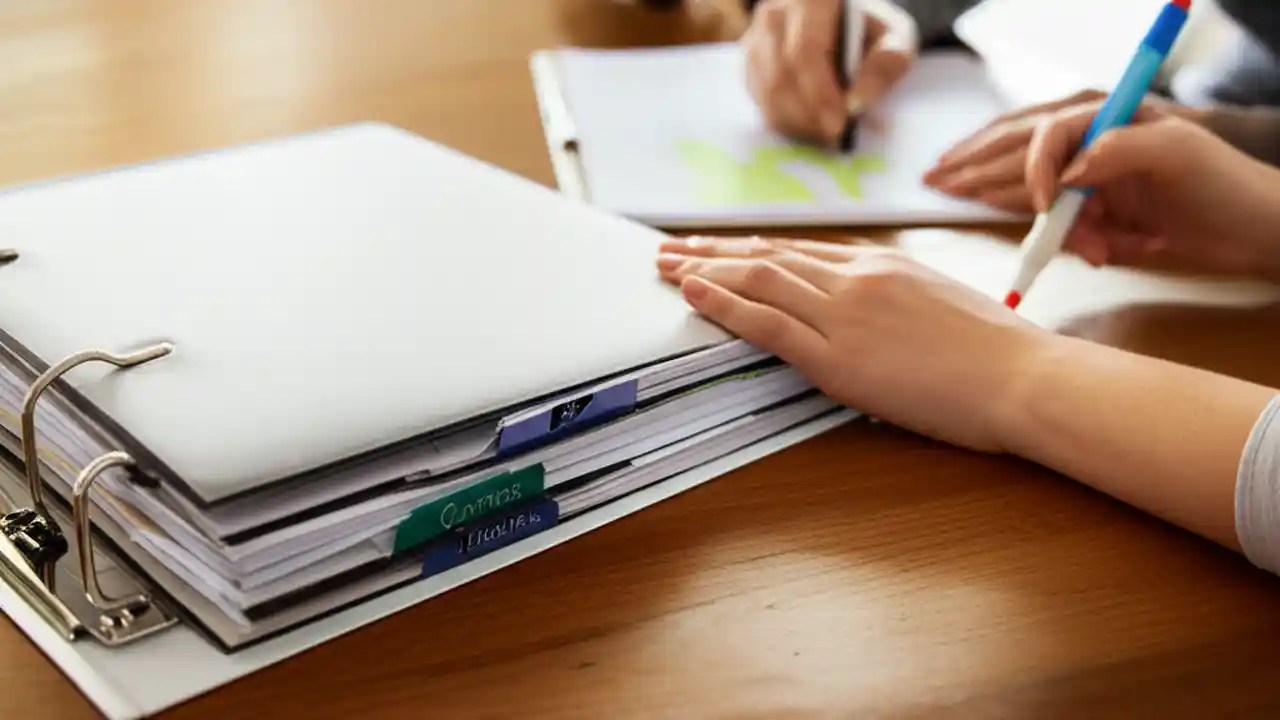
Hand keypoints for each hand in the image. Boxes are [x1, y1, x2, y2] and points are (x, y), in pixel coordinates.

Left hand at [655, 236, 1050, 452]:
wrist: (1024, 376)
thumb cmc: (996, 353)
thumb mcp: (941, 304)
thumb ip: (896, 299)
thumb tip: (870, 312)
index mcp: (883, 265)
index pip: (801, 251)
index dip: (752, 249)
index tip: (721, 248)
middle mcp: (857, 278)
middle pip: (769, 256)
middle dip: (713, 253)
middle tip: (669, 250)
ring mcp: (846, 314)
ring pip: (759, 280)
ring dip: (705, 270)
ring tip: (664, 266)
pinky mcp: (839, 358)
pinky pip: (768, 322)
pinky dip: (725, 304)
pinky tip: (692, 292)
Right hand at [743, 0, 917, 145]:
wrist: (843, 22)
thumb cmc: (870, 29)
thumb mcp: (895, 36)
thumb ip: (887, 63)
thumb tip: (856, 105)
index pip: (806, 52)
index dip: (820, 93)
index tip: (840, 124)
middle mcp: (774, 13)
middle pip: (781, 76)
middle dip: (808, 115)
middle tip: (835, 137)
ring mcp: (755, 38)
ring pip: (767, 92)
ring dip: (797, 122)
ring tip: (826, 133)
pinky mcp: (748, 63)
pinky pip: (760, 101)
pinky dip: (785, 120)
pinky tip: (810, 125)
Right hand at [1020, 100, 1279, 278]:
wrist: (1258, 235)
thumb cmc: (1226, 185)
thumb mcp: (1174, 153)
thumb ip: (1116, 149)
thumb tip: (1065, 174)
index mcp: (1115, 120)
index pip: (1053, 132)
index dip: (1039, 165)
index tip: (1046, 203)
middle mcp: (1101, 150)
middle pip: (1044, 172)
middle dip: (1047, 206)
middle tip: (1072, 235)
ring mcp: (1103, 187)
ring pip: (1057, 211)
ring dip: (1078, 236)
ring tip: (1108, 251)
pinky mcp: (1109, 221)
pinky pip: (1078, 236)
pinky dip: (1095, 248)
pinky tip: (1129, 249)